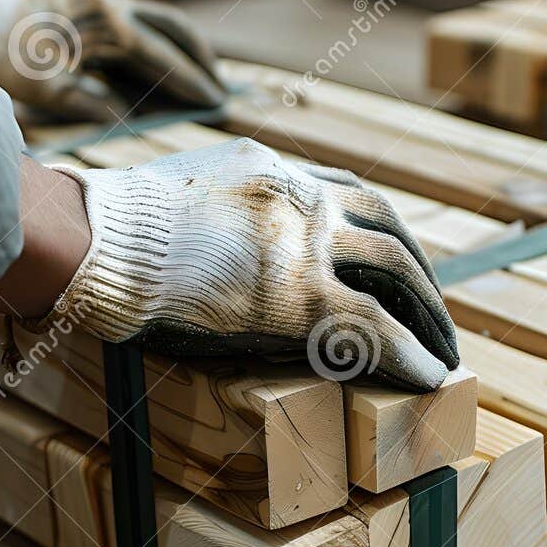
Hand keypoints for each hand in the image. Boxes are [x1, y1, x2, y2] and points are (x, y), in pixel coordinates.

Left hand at [0, 0, 224, 120]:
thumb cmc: (2, 58)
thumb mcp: (46, 91)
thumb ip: (92, 103)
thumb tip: (127, 116)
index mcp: (101, 21)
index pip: (157, 55)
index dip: (188, 81)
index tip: (215, 101)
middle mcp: (104, 2)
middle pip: (169, 26)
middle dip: (198, 56)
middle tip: (220, 86)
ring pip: (153, 20)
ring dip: (178, 48)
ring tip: (199, 76)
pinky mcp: (85, 2)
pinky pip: (131, 23)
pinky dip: (150, 45)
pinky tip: (158, 68)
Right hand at [28, 139, 459, 391]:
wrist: (101, 243)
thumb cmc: (111, 233)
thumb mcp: (173, 198)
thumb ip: (208, 210)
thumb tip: (200, 246)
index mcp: (268, 170)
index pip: (344, 191)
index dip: (376, 230)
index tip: (392, 258)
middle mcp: (299, 195)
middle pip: (384, 226)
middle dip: (417, 272)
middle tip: (433, 308)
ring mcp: (304, 242)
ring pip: (396, 272)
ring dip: (428, 312)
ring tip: (445, 349)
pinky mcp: (300, 296)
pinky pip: (375, 327)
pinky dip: (409, 352)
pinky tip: (430, 376)